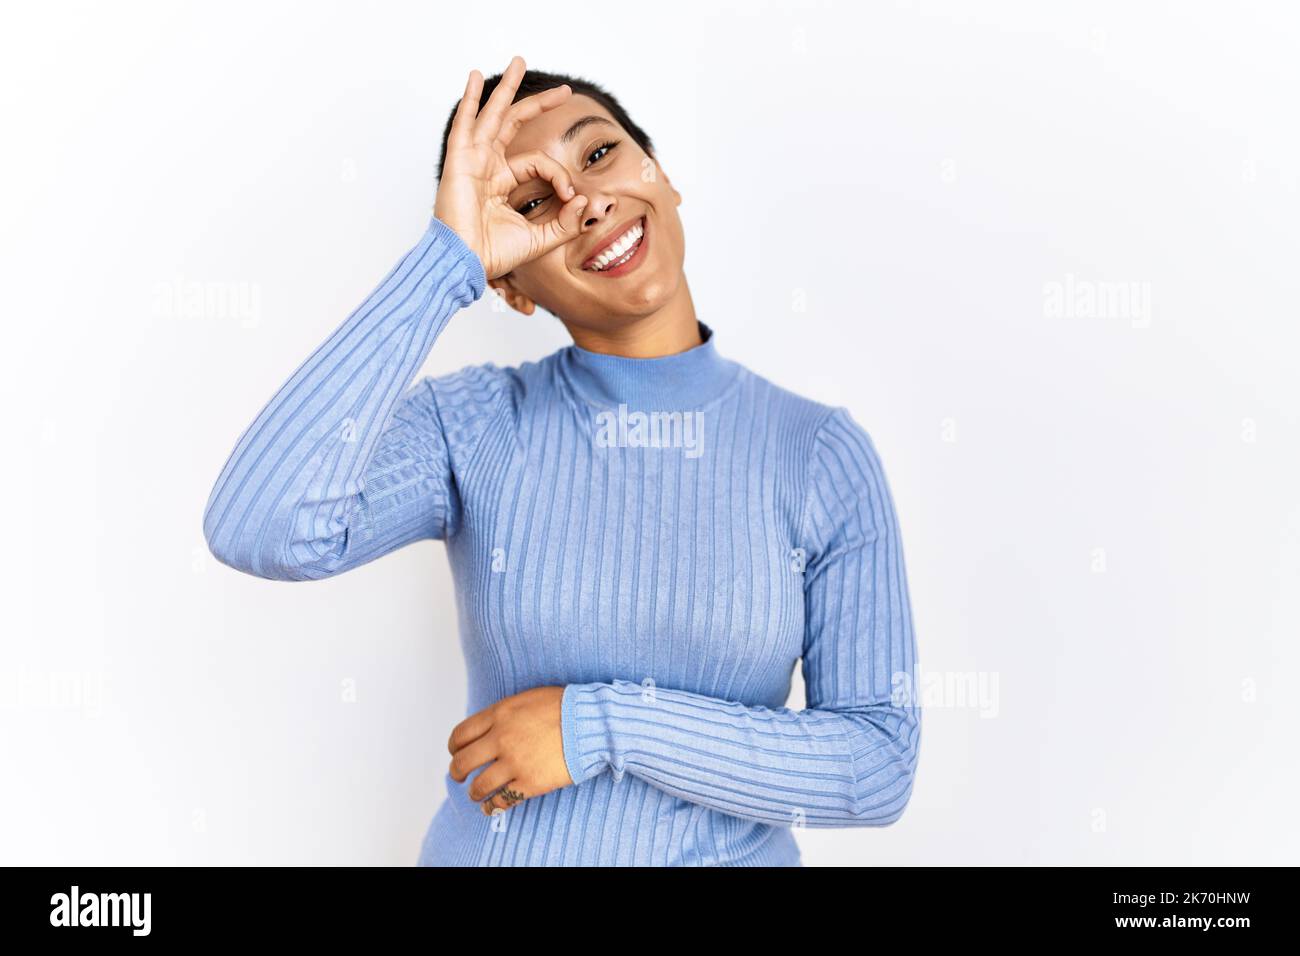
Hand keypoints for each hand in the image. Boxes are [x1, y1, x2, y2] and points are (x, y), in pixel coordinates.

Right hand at [433, 55, 589, 280]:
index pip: (540, 164)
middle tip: (562, 90)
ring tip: (520, 62)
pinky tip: (474, 77)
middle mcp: (487, 168)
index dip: (559, 175)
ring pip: (493, 115)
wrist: (466, 264)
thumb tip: (585, 201)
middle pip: (514, 125)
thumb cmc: (492, 256)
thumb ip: (565, 222)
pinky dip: (470, 100)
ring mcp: (472, 161)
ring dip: (508, 89)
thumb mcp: (541, 238)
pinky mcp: (459, 162)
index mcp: (503, 184)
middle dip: (537, 104)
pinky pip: (465, 124)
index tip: (569, 197)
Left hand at [447, 685, 573, 815]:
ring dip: (474, 792)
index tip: (456, 753)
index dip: (454, 747)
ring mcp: (515, 761)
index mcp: (499, 714)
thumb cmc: (563, 707)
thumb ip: (503, 714)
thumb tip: (488, 729)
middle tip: (459, 776)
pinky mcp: (530, 782)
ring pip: (479, 786)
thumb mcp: (526, 700)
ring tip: (477, 794)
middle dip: (457, 772)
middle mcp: (501, 738)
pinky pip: (502, 801)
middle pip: (463, 762)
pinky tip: (492, 808)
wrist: (591, 722)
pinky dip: (492, 807)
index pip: (461, 734)